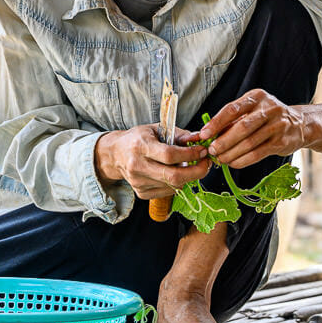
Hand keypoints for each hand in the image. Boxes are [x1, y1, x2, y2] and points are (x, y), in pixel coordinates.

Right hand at [95, 125, 209, 199]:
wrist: (116, 154)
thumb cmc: (138, 139)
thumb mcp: (157, 129)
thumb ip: (179, 134)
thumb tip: (200, 139)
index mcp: (141, 146)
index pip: (169, 155)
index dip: (190, 154)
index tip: (202, 150)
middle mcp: (137, 166)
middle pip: (173, 175)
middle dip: (196, 171)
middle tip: (206, 163)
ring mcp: (138, 182)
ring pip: (173, 185)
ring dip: (189, 177)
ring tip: (193, 166)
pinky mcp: (141, 193)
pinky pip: (168, 192)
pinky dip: (178, 184)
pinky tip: (178, 174)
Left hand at [196, 89, 305, 168]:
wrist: (300, 124)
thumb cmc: (268, 117)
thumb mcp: (252, 110)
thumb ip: (233, 120)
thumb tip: (209, 135)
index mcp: (257, 97)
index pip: (232, 109)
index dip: (216, 123)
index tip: (204, 135)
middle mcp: (269, 108)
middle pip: (241, 127)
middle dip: (223, 141)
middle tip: (212, 151)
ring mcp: (277, 125)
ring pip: (249, 142)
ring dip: (231, 153)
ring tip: (221, 159)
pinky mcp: (281, 142)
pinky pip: (258, 153)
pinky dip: (243, 160)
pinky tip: (233, 163)